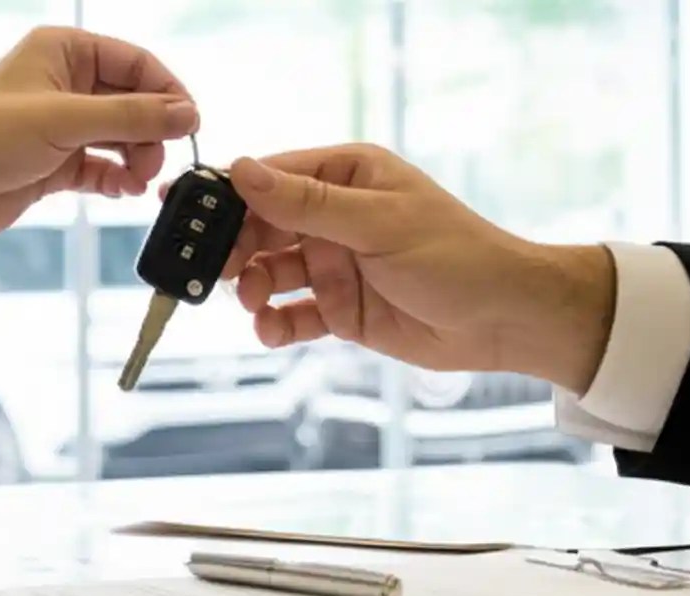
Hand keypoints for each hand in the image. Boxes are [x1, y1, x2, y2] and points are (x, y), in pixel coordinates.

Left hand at [0, 26, 198, 292]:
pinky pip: (102, 167)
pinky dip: (117, 179)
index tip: (190, 122)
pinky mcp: (56, 163)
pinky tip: (124, 191)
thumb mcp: (66, 119)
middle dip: (151, 131)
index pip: (135, 61)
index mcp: (63, 51)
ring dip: (137, 158)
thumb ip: (133, 116)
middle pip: (133, 101)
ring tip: (138, 180)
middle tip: (158, 159)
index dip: (167, 90)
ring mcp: (61, 125)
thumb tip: (187, 114)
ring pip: (121, 137)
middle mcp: (64, 83)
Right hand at [210, 143, 615, 393]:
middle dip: (232, 249)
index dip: (226, 195)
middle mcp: (335, 217)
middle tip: (211, 272)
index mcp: (346, 176)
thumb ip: (307, 203)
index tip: (184, 210)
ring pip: (269, 273)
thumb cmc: (457, 257)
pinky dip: (276, 323)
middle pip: (261, 228)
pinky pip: (293, 314)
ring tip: (251, 304)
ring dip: (251, 288)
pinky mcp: (340, 309)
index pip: (271, 178)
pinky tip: (272, 331)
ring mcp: (335, 264)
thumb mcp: (379, 223)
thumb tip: (242, 170)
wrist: (505, 321)